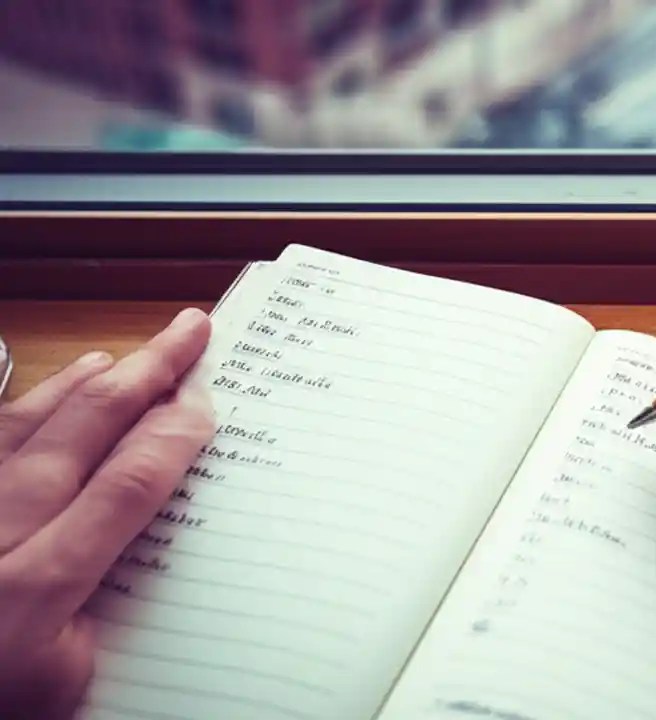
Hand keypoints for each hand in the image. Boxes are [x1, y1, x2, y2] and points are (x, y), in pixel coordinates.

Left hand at [0, 308, 213, 718]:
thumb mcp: (64, 682)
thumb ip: (99, 610)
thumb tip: (133, 522)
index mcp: (33, 591)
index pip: (125, 489)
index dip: (172, 437)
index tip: (208, 401)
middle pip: (80, 432)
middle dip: (145, 373)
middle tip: (190, 330)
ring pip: (24, 423)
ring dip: (83, 382)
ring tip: (125, 355)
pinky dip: (19, 408)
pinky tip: (42, 393)